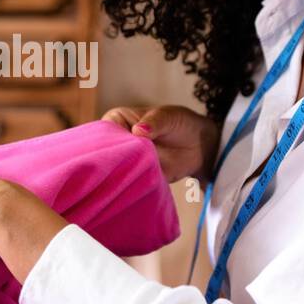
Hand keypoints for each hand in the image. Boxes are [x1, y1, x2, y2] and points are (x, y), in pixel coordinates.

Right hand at [102, 105, 220, 182]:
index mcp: (117, 121)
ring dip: (124, 176)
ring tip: (137, 176)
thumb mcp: (168, 117)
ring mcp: (126, 160)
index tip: (119, 149)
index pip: (104, 132)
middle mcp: (117, 142)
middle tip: (128, 165)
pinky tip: (140, 186)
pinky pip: (130, 183)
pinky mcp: (136, 177)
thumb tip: (139, 130)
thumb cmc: (180, 123)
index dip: (108, 141)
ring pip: (117, 170)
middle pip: (107, 154)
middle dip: (114, 161)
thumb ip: (154, 122)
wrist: (199, 145)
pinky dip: (134, 186)